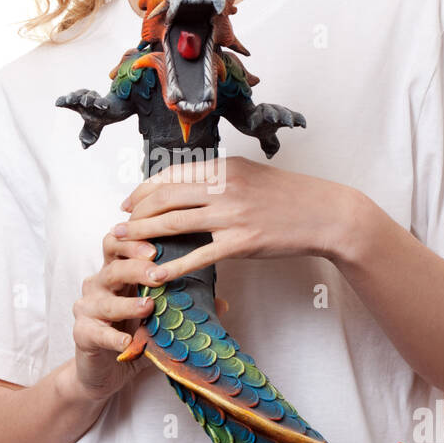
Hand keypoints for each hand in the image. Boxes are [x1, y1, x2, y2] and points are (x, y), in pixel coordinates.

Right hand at [71, 228, 229, 401]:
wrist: (103, 373)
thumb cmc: (132, 336)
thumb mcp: (160, 321)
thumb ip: (183, 309)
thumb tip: (223, 303)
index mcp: (116, 273)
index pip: (118, 245)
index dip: (135, 241)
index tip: (159, 246)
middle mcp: (98, 285)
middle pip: (113, 267)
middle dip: (136, 267)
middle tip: (159, 272)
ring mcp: (87, 309)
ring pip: (105, 300)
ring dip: (128, 303)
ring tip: (149, 306)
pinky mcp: (82, 334)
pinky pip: (96, 332)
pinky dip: (112, 337)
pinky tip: (127, 343)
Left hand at [114, 156, 349, 280]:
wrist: (324, 213)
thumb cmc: (288, 196)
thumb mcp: (250, 175)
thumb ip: (219, 178)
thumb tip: (187, 186)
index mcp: (224, 167)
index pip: (172, 174)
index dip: (144, 189)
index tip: (128, 202)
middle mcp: (224, 187)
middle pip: (165, 197)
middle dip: (136, 213)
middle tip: (119, 227)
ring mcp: (232, 215)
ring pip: (174, 223)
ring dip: (143, 235)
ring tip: (125, 245)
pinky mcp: (241, 242)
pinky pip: (198, 256)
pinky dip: (172, 266)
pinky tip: (156, 275)